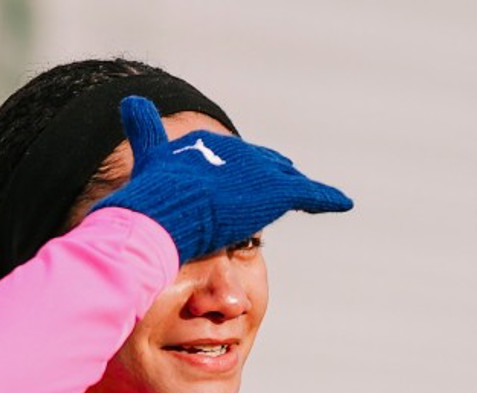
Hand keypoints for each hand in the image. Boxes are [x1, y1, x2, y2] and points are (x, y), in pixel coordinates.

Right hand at [92, 95, 353, 261]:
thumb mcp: (147, 153)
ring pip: (288, 180)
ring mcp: (260, 171)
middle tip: (289, 183)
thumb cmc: (153, 192)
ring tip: (315, 194)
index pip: (235, 158)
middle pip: (265, 165)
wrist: (167, 209)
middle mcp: (240, 152)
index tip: (248, 181)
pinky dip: (328, 197)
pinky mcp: (277, 192)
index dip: (244, 170)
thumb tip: (131, 100)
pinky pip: (311, 193)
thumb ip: (144, 128)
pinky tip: (345, 203)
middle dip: (276, 174)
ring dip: (300, 187)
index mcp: (211, 144)